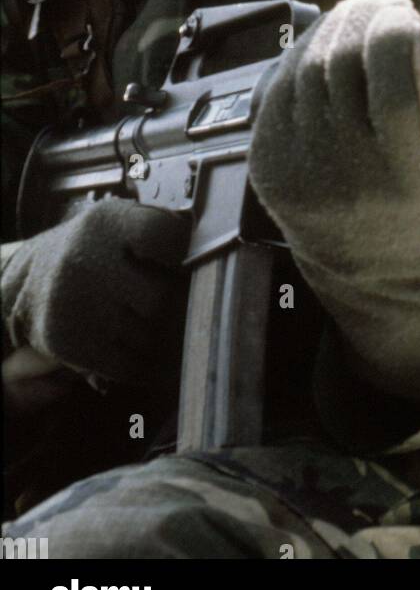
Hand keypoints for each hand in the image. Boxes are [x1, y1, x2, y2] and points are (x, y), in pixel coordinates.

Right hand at [1, 198, 189, 386]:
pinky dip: (147, 365)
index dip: (186, 254)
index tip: (192, 265)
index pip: (164, 236)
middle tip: (176, 304)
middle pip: (160, 297)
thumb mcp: (120, 223)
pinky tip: (148, 352)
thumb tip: (218, 247)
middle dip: (173, 305)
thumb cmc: (94, 249)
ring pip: (148, 336)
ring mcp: (73, 304)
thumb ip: (163, 229)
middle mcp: (85, 260)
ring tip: (156, 325)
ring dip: (161, 337)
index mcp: (107, 223)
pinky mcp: (68, 343)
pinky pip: (130, 366)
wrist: (32, 280)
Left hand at [248, 0, 419, 399]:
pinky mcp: (265, 160)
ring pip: (306, 60)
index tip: (413, 19)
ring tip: (361, 24)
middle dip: (366, 16)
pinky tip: (328, 50)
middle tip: (388, 9)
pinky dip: (303, 53)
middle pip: (343, 55)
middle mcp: (345, 170)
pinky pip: (277, 82)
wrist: (374, 269)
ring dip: (335, 28)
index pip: (390, 70)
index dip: (399, 28)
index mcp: (406, 171)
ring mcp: (297, 166)